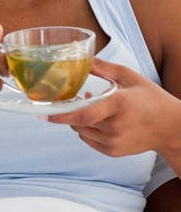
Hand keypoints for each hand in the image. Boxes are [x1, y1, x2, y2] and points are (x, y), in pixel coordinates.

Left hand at [47, 57, 180, 157]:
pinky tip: (103, 120)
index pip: (83, 115)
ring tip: (98, 107)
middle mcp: (115, 127)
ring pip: (81, 131)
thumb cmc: (151, 99)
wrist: (170, 127)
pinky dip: (88, 129)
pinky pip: (89, 139)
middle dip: (72, 110)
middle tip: (80, 98)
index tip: (43, 112)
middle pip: (78, 121)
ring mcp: (114, 142)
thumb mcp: (129, 77)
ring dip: (80, 119)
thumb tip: (83, 59)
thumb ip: (104, 68)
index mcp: (118, 105)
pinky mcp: (113, 152)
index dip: (61, 115)